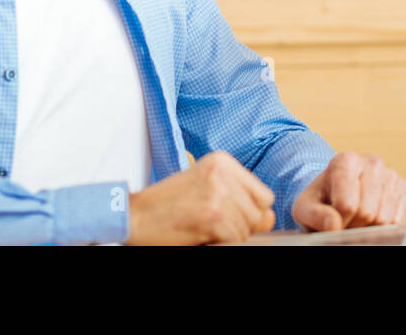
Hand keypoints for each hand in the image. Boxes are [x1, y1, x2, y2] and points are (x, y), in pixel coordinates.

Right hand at [127, 150, 274, 244]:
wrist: (135, 216)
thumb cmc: (168, 204)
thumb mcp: (206, 189)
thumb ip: (240, 200)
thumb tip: (269, 219)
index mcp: (223, 161)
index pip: (263, 195)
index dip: (250, 212)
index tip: (227, 214)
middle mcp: (223, 173)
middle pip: (259, 213)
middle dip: (241, 226)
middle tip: (211, 223)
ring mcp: (219, 193)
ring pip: (248, 229)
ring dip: (229, 236)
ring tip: (203, 227)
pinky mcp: (213, 216)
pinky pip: (236, 240)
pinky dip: (221, 243)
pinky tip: (201, 234)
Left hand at [292, 151, 405, 231]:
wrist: (337, 193)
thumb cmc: (320, 200)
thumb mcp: (305, 208)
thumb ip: (314, 215)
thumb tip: (333, 224)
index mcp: (346, 160)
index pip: (347, 205)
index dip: (338, 221)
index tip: (331, 218)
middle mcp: (372, 162)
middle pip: (367, 212)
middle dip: (354, 225)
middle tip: (345, 220)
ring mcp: (391, 174)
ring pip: (384, 219)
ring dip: (369, 228)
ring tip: (357, 218)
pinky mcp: (404, 188)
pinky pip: (398, 220)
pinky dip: (384, 227)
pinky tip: (372, 217)